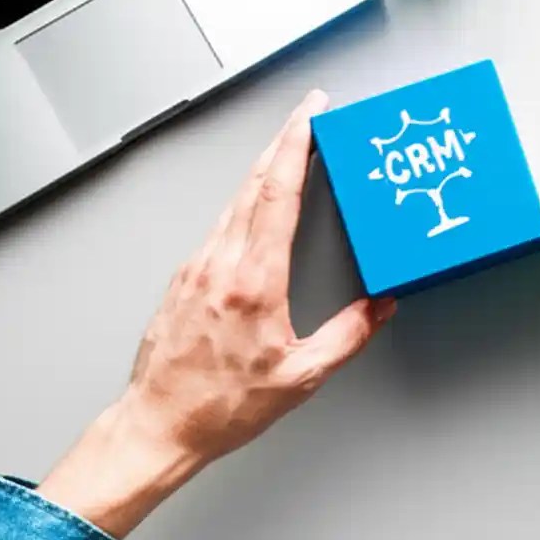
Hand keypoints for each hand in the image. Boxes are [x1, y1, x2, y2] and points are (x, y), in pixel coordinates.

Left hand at [37, 91, 396, 537]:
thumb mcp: (301, 377)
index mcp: (254, 282)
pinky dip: (244, 202)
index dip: (295, 147)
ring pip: (234, 201)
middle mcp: (220, 265)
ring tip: (288, 150)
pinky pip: (219, 226)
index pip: (277, 195)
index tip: (309, 116)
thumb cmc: (222, 406)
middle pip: (254, 184)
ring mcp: (196, 268)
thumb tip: (381, 307)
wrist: (158, 425)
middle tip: (306, 114)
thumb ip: (348, 336)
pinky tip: (256, 204)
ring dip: (263, 169)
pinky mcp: (183, 279)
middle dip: (283, 141)